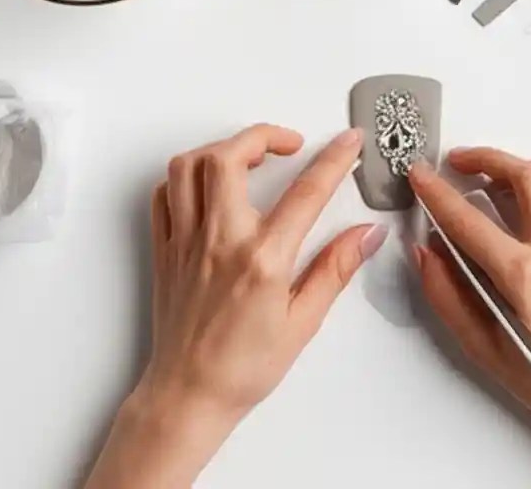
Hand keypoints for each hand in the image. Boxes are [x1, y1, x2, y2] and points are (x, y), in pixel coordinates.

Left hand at [86, 125, 387, 488]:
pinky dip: (184, 177)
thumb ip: (335, 269)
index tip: (348, 143)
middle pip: (230, 157)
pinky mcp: (164, 249)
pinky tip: (207, 186)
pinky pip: (164, 194)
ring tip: (247, 157)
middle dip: (263, 136)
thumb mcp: (303, 321)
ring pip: (188, 166)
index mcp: (262, 260)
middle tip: (289, 144)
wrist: (190, 394)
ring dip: (220, 149)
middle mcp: (219, 241)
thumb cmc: (243, 368)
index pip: (306, 192)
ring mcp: (186, 241)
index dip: (333, 159)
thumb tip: (366, 235)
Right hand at [410, 148, 530, 488]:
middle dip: (488, 158)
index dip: (437, 192)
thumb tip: (427, 253)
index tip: (421, 176)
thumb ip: (448, 296)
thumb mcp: (482, 349)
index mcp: (524, 278)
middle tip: (465, 163)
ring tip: (523, 172)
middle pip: (527, 176)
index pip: (468, 219)